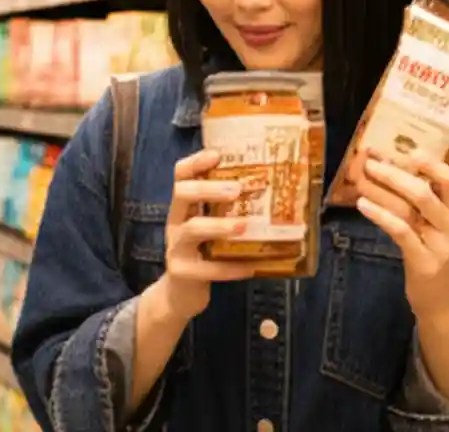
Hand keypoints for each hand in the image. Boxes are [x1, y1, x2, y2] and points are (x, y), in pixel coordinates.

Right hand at [155, 149, 255, 322]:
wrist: (180, 295)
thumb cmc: (204, 255)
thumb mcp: (209, 228)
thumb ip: (226, 213)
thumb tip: (272, 192)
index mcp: (183, 208)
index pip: (181, 175)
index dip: (196, 161)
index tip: (217, 154)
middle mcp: (176, 223)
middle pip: (182, 193)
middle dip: (209, 188)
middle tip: (237, 189)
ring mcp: (176, 248)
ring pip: (192, 229)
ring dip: (219, 225)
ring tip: (243, 227)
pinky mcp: (182, 273)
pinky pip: (207, 269)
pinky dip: (230, 268)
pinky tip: (250, 268)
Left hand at [354, 148, 448, 319]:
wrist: (438, 298)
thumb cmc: (427, 253)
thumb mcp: (429, 225)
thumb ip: (416, 202)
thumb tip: (385, 167)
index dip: (429, 162)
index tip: (405, 149)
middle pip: (423, 191)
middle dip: (393, 173)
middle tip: (368, 161)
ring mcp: (440, 244)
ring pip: (409, 209)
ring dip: (380, 190)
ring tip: (358, 178)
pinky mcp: (424, 261)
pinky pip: (401, 231)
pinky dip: (380, 215)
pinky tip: (362, 204)